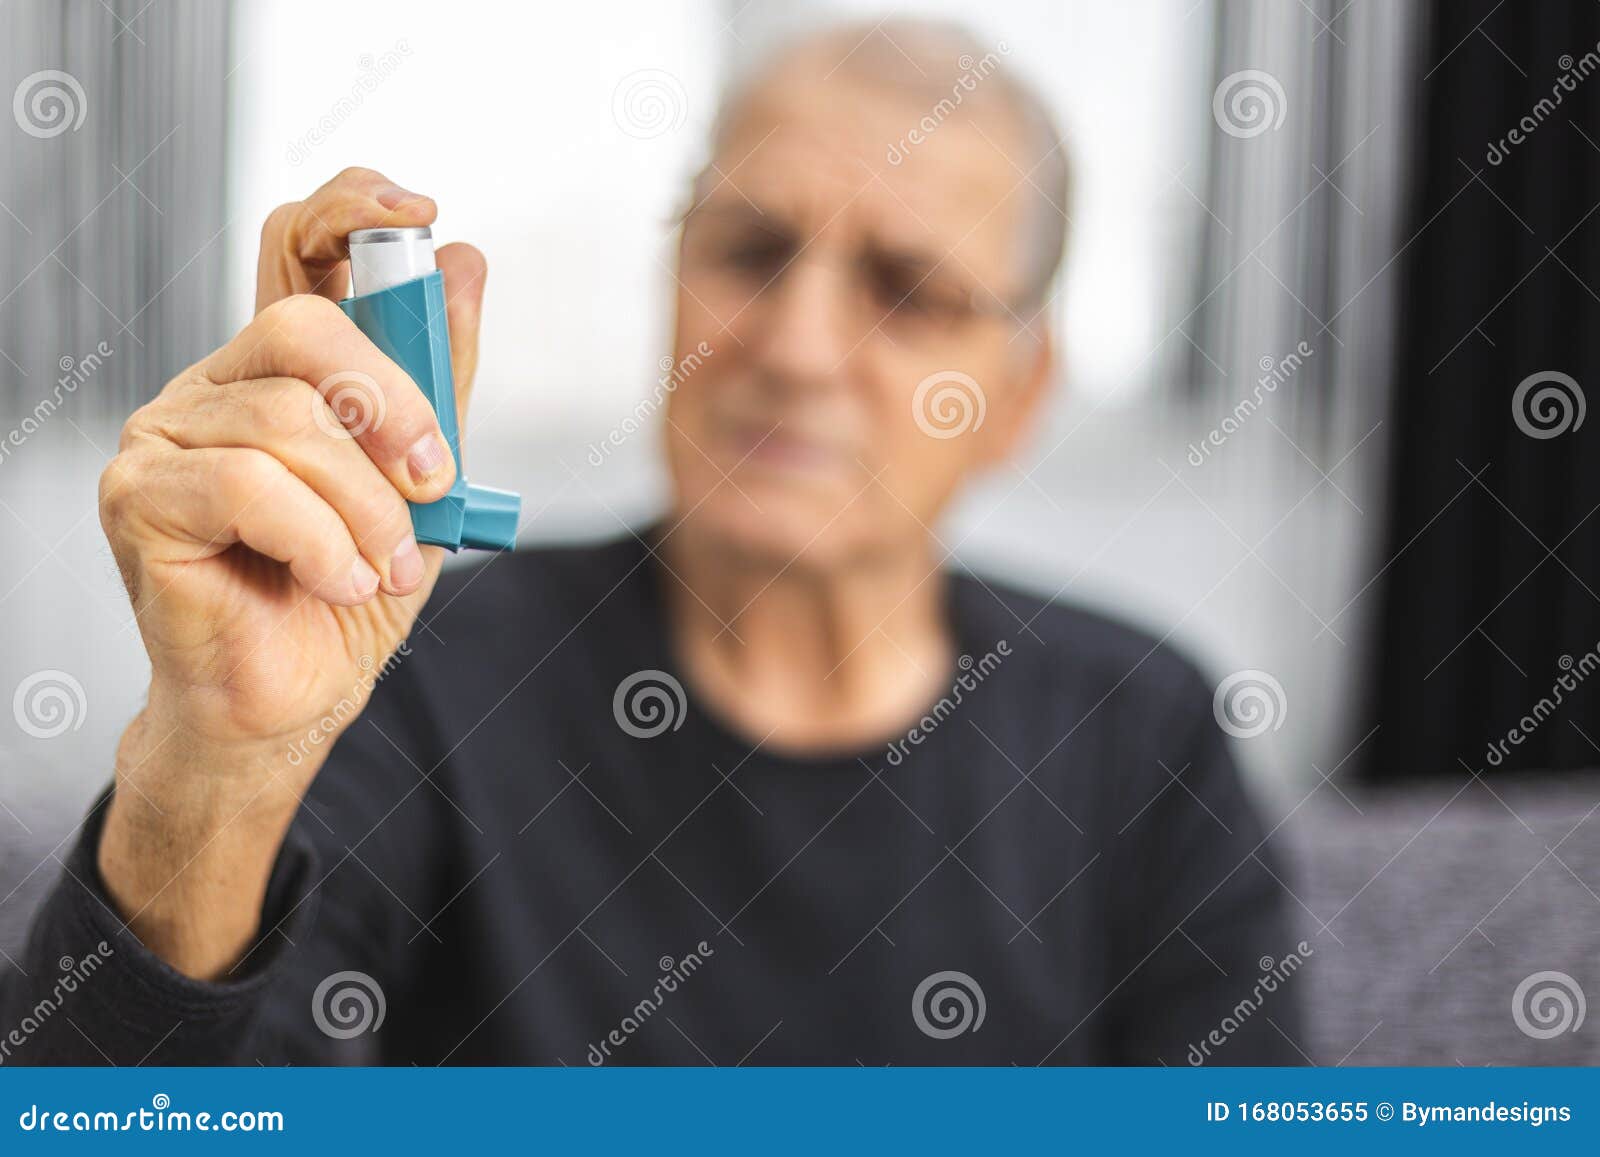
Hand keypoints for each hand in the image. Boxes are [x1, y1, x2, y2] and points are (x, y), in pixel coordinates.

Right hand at [95, 168, 486, 976]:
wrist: (291, 701)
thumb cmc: (346, 594)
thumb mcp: (422, 484)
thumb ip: (440, 380)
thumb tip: (464, 261)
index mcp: (279, 372)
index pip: (293, 244)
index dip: (350, 207)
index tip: (418, 213)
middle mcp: (213, 387)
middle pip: (300, 328)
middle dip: (391, 404)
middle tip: (434, 480)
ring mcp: (163, 436)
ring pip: (285, 421)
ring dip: (366, 506)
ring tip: (383, 567)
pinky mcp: (139, 497)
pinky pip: (246, 485)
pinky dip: (319, 539)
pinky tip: (337, 581)